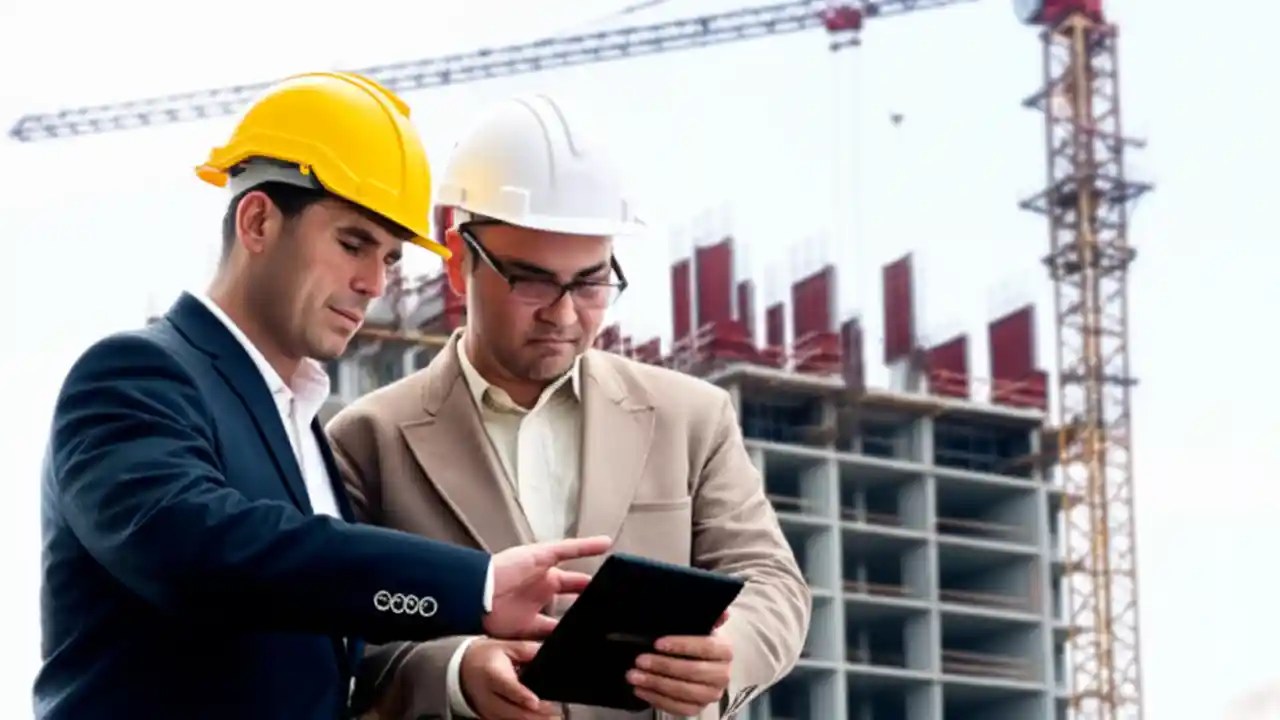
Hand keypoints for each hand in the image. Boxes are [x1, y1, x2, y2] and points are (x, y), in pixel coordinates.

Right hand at [460, 638, 559, 719]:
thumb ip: (528, 650)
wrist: (463, 669)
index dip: (522, 696)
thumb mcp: (506, 646)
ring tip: (554, 717)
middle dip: (536, 714)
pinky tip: (539, 719)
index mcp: (492, 675)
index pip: (508, 688)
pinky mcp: (490, 718)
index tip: (535, 701)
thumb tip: (548, 651)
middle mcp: (488, 697)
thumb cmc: (486, 656)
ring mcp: (488, 711)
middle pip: (513, 711)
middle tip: (557, 711)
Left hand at [484, 535, 611, 638]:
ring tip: (594, 634)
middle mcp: (543, 593)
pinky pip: (545, 639)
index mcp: (549, 574)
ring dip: (573, 626)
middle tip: (608, 615)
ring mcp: (535, 612)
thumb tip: (606, 541)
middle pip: (571, 603)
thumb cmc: (511, 567)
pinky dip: (555, 642)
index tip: (614, 592)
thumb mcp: (546, 553)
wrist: (482, 592)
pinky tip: (570, 645)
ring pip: (561, 623)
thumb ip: (575, 548)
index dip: (593, 585)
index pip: (577, 580)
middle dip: (586, 607)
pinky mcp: (525, 630)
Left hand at [628, 620, 733, 715]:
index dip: (682, 645)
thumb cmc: (695, 644)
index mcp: (725, 651)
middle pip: (693, 671)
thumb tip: (723, 613)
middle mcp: (723, 675)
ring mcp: (712, 694)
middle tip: (640, 660)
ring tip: (634, 676)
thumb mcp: (699, 628)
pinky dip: (657, 700)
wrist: (701, 667)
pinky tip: (641, 690)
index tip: (657, 643)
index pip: (706, 647)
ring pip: (684, 692)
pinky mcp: (699, 709)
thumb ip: (709, 618)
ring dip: (656, 684)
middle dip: (663, 666)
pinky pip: (679, 708)